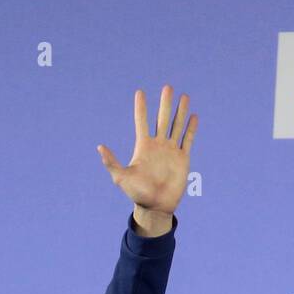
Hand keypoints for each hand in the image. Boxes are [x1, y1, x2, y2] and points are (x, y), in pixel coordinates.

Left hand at [97, 86, 196, 217]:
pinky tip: (193, 116)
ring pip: (176, 126)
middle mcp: (158, 146)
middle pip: (162, 119)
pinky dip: (191, 129)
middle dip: (165, 103)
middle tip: (167, 87)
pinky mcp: (182, 159)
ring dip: (180, 111)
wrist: (155, 206)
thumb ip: (111, 162)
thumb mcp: (121, 178)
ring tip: (184, 96)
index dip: (141, 108)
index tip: (140, 92)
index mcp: (143, 147)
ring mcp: (171, 151)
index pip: (141, 122)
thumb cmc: (136, 194)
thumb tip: (100, 147)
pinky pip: (187, 140)